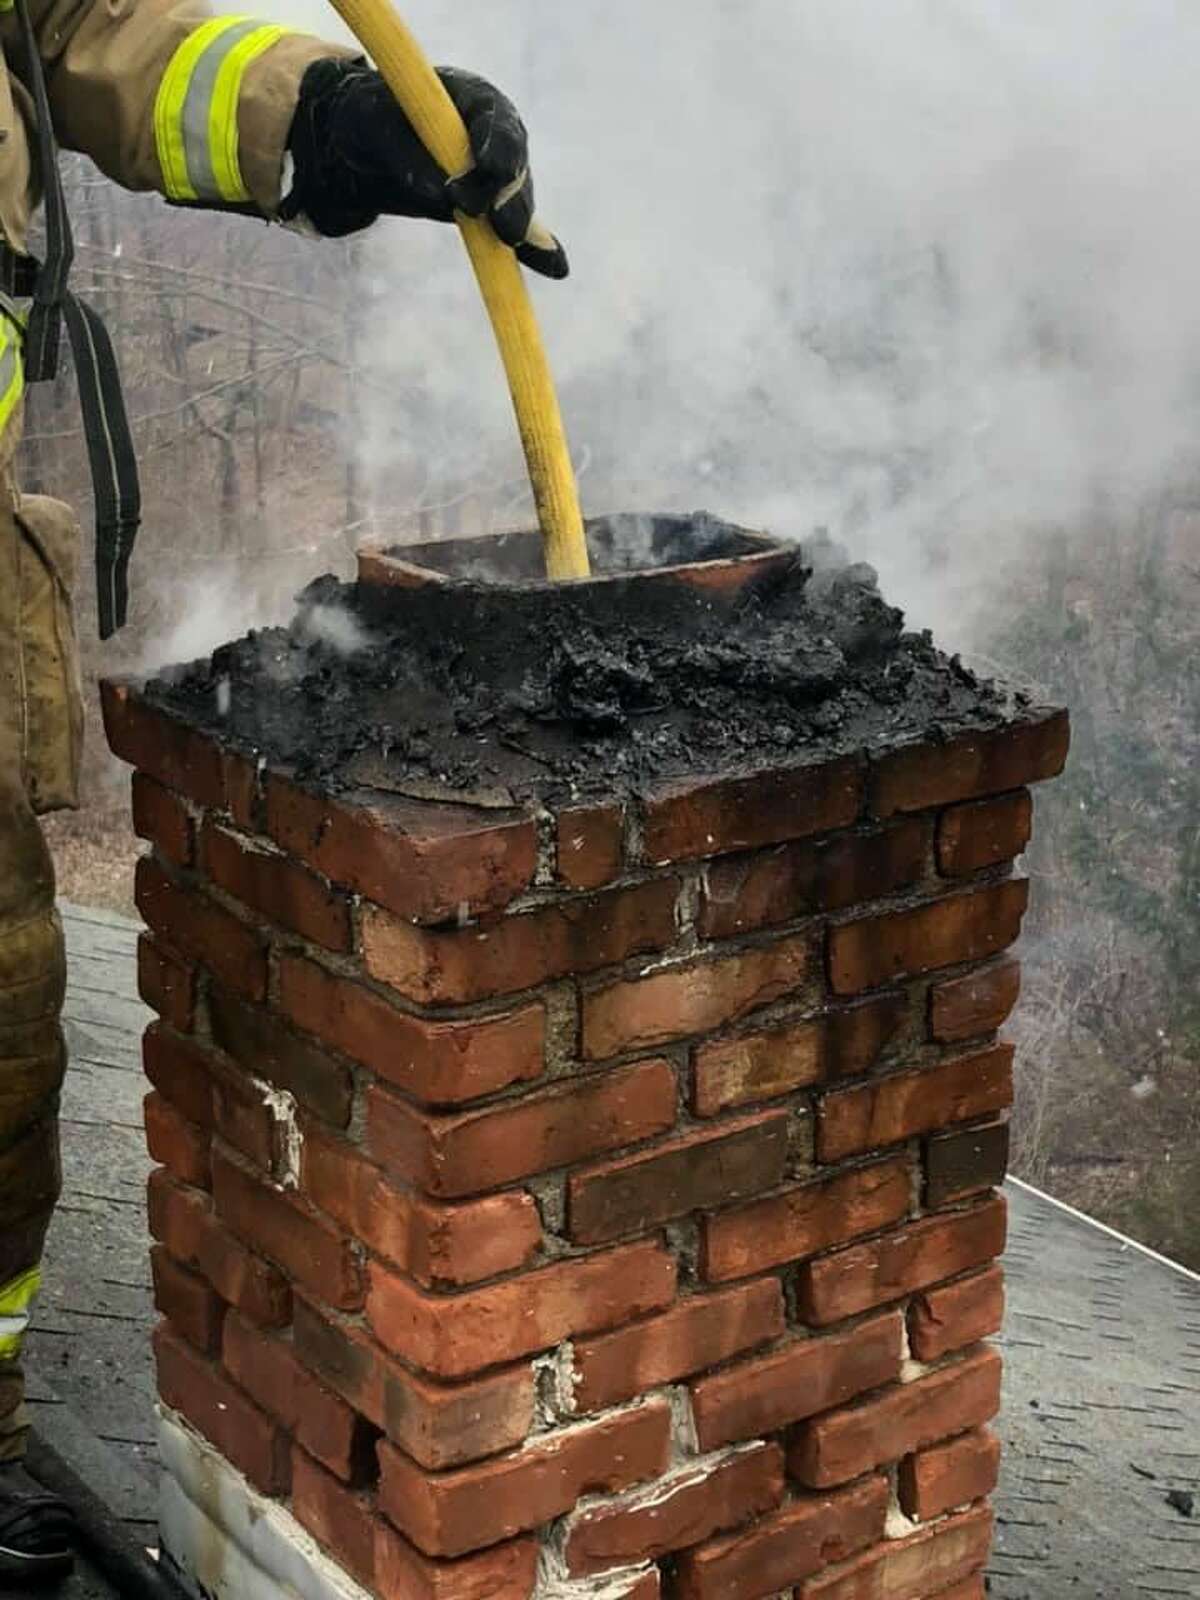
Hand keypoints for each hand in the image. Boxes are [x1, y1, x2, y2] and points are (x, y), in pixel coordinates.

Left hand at [285, 57, 567, 277]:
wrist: (369, 143)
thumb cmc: (372, 120)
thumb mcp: (378, 130)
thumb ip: (410, 157)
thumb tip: (444, 195)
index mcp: (471, 97)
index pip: (495, 118)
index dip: (499, 144)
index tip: (492, 169)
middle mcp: (493, 134)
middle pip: (514, 165)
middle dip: (510, 195)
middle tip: (503, 225)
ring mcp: (497, 173)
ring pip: (515, 200)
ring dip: (515, 224)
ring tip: (510, 243)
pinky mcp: (492, 207)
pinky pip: (515, 228)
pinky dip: (533, 250)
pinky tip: (556, 269)